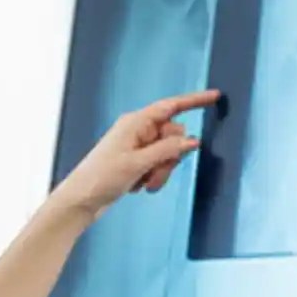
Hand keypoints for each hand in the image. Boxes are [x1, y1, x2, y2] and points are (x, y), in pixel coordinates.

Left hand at [51, 89, 220, 221]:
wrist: (81, 200)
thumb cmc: (101, 178)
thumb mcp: (138, 163)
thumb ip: (168, 150)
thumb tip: (192, 141)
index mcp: (136, 122)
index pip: (172, 106)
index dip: (194, 101)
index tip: (215, 96)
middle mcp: (137, 131)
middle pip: (174, 136)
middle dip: (171, 157)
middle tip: (153, 172)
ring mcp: (137, 147)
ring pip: (168, 154)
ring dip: (161, 172)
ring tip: (143, 184)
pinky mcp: (136, 162)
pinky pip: (158, 166)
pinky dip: (154, 177)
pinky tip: (137, 186)